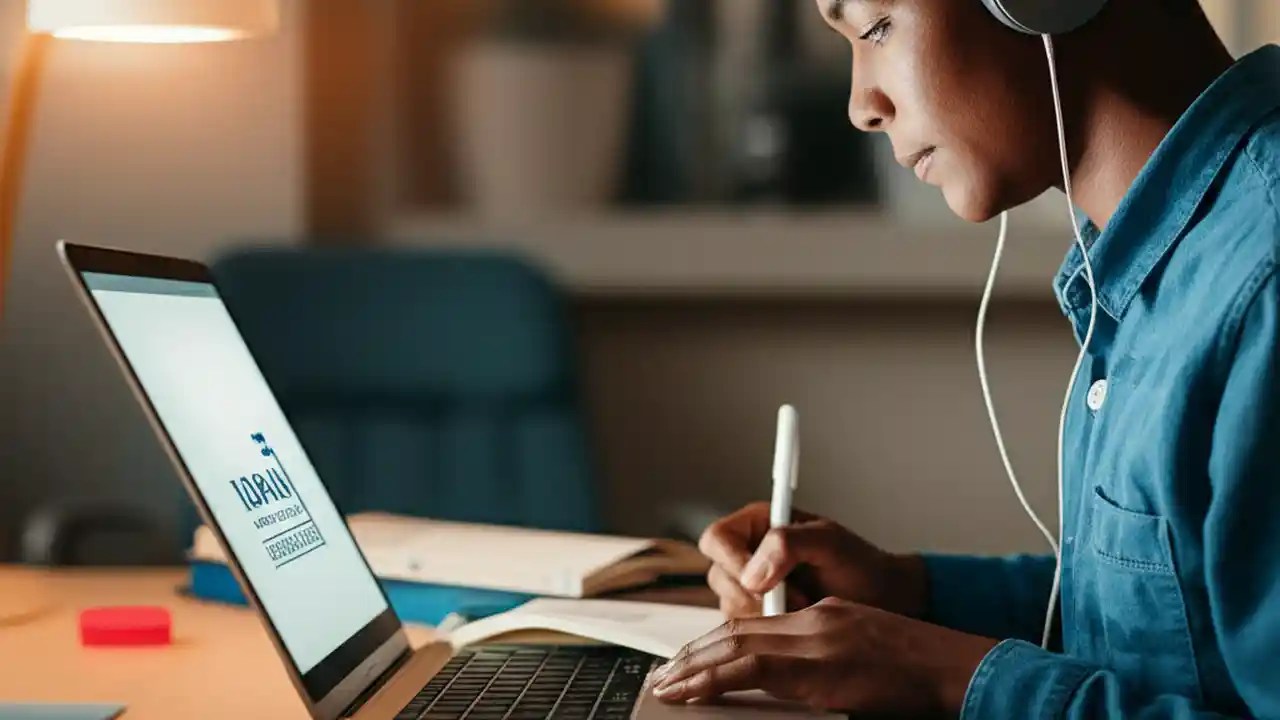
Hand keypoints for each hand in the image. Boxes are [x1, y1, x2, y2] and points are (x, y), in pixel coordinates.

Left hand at [650, 597, 996, 717]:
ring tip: (667, 686)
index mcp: (822, 617)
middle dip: (695, 656)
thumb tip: (799, 683)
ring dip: (695, 668)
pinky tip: (693, 692)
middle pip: (737, 633)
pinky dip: (715, 680)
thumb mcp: (866, 654)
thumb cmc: (921, 669)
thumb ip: (827, 660)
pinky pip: (751, 671)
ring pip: (735, 648)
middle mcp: (811, 622)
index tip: (690, 661)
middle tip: (665, 676)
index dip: (716, 644)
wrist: (953, 667)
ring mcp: (812, 642)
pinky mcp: (817, 668)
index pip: (754, 627)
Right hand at [698, 503, 927, 618]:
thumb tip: (752, 574)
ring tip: (804, 609)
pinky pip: (744, 629)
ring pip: (728, 606)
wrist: (881, 599)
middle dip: (754, 596)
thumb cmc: (860, 565)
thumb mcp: (829, 543)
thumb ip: (788, 544)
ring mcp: (750, 587)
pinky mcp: (758, 615)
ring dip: (764, 616)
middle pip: (719, 577)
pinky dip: (769, 631)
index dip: (732, 561)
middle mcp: (747, 553)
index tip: (762, 583)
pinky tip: (798, 622)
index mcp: (758, 524)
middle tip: (796, 601)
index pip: (718, 539)